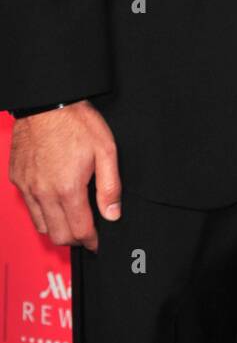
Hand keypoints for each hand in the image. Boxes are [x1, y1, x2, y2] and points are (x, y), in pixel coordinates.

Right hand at [8, 101, 120, 251]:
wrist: (47, 102)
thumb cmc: (77, 122)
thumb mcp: (105, 150)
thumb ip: (110, 187)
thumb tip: (112, 214)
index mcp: (67, 189)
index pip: (79, 230)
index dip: (91, 240)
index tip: (97, 241)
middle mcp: (43, 192)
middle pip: (58, 235)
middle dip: (75, 238)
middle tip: (86, 230)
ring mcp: (27, 186)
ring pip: (41, 225)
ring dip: (57, 226)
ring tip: (71, 216)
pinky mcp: (17, 178)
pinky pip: (29, 206)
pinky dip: (41, 210)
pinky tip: (53, 198)